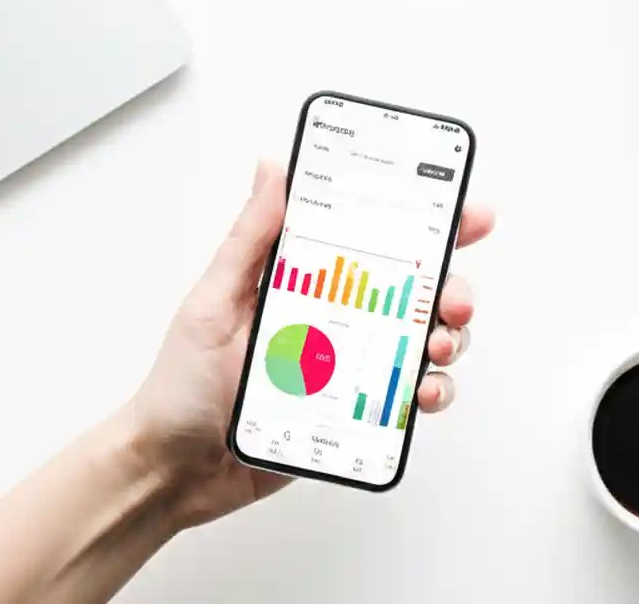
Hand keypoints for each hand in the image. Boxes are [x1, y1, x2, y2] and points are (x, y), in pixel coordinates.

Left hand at [122, 161, 494, 527]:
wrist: (173, 469)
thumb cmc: (180, 386)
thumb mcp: (212, 302)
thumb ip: (249, 239)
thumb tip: (272, 169)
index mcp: (302, 281)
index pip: (372, 241)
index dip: (425, 225)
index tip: (464, 217)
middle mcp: (332, 319)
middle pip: (414, 292)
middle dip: (451, 288)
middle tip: (455, 298)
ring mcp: (347, 367)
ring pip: (423, 343)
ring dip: (448, 339)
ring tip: (439, 347)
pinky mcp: (353, 414)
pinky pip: (407, 398)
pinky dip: (430, 392)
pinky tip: (424, 393)